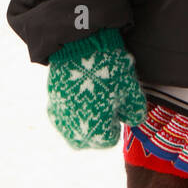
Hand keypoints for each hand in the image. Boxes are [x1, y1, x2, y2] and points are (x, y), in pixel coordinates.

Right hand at [46, 29, 146, 149]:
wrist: (80, 47)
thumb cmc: (109, 72)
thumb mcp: (131, 91)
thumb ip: (135, 112)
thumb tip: (134, 119)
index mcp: (96, 134)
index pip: (109, 139)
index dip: (115, 123)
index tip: (118, 107)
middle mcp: (75, 132)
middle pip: (89, 138)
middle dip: (98, 127)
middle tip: (106, 104)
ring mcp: (61, 118)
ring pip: (73, 128)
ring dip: (83, 119)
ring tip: (93, 96)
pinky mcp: (52, 103)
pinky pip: (63, 114)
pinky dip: (71, 109)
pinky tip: (80, 92)